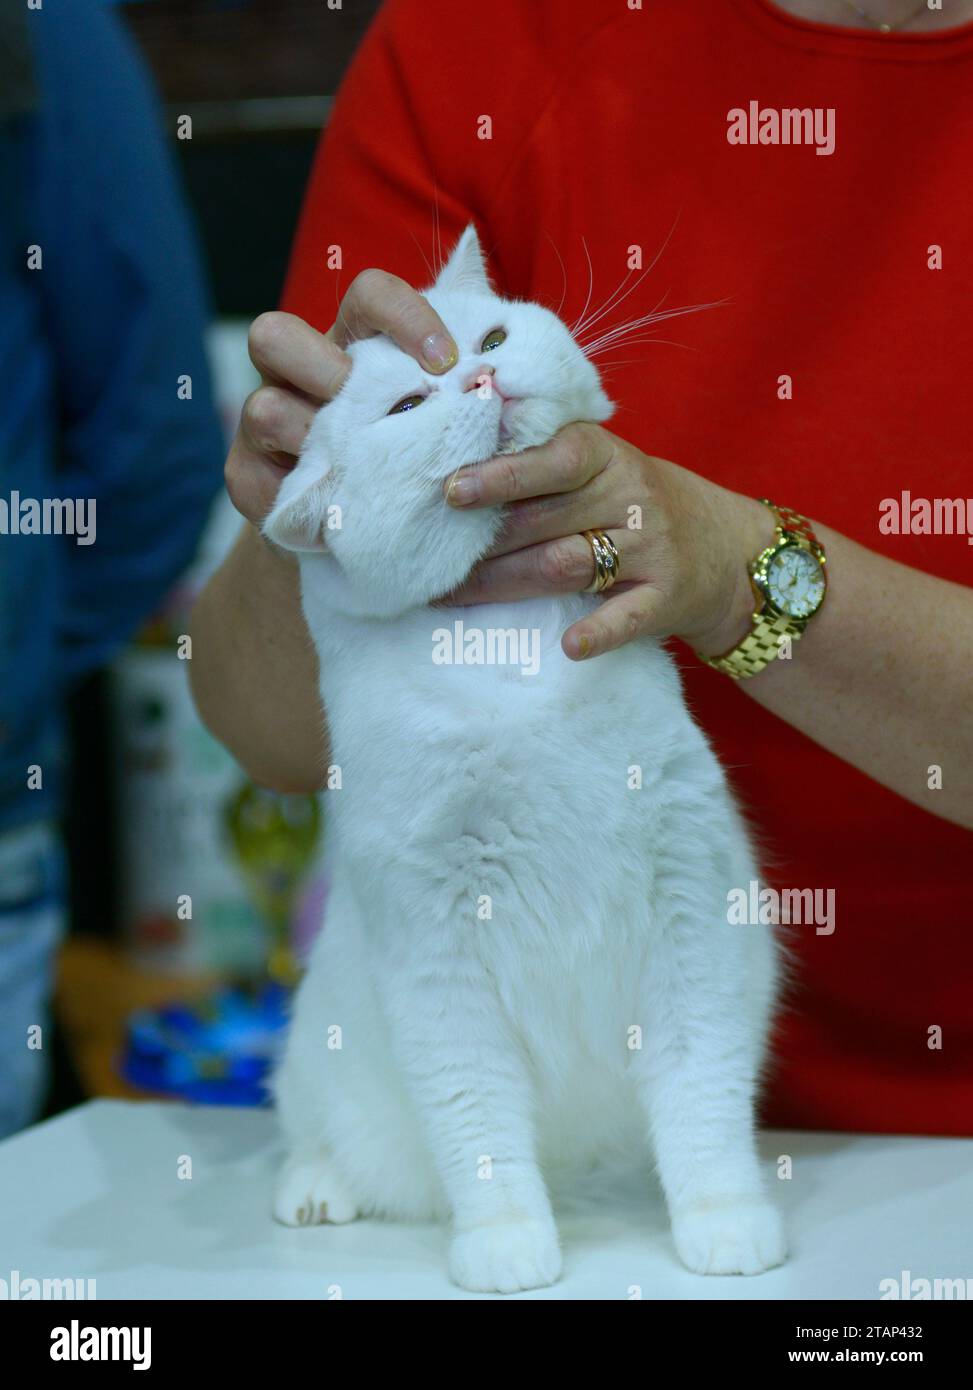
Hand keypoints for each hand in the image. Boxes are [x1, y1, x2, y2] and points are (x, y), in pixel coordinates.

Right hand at [225, 273, 458, 524]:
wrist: (359, 523)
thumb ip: (461, 377)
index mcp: (352, 342)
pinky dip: (295, 501)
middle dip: (320, 367)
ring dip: (311, 441)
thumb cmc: (408, 451)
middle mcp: (299, 372)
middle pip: (275, 335)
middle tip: (364, 407)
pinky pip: (253, 482)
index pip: (368, 296)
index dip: (403, 314)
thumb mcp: (438, 413)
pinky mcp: (246, 474)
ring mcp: (264, 421)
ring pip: (261, 409)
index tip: (446, 360)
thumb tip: (504, 344)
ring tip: (355, 472)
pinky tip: (332, 518)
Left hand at [441, 423, 771, 660]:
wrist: (725, 550)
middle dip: (482, 544)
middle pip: (544, 520)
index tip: (452, 492)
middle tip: (427, 562)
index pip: (553, 458)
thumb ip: (542, 461)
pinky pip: (627, 615)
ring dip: (506, 583)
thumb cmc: (634, 503)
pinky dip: (598, 631)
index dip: (503, 474)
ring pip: (568, 564)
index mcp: (606, 456)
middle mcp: (630, 496)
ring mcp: (650, 548)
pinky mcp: (665, 597)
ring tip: (453, 596)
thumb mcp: (602, 467)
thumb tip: (451, 473)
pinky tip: (568, 645)